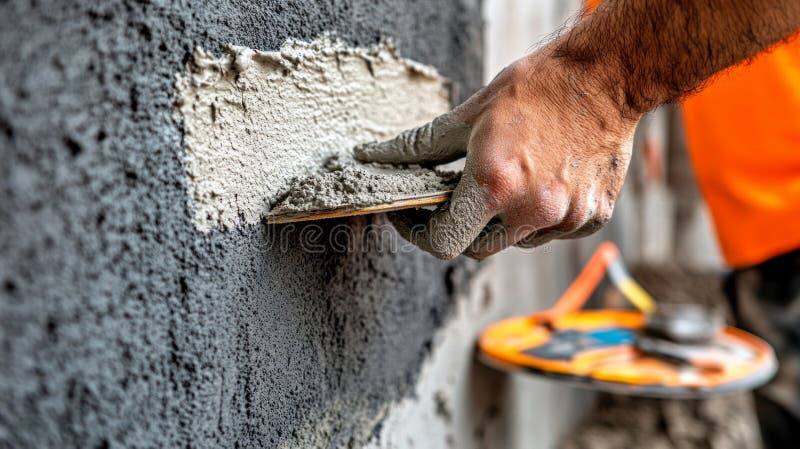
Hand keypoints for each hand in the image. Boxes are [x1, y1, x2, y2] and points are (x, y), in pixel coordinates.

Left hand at [355, 44, 638, 259]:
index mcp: (494, 184)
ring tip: (506, 178)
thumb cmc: (537, 88)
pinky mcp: (592, 218)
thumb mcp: (470, 114)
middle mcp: (532, 210)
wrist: (607, 76)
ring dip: (499, 222)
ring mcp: (566, 218)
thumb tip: (377, 158)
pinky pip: (550, 233)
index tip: (413, 217)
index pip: (442, 243)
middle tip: (454, 195)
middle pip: (477, 248)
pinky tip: (541, 181)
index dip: (418, 233)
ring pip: (515, 242)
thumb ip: (421, 147)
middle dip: (458, 226)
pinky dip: (537, 218)